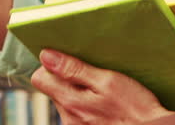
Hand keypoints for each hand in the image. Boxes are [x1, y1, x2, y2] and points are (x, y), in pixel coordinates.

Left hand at [31, 49, 170, 124]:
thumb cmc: (135, 108)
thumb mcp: (107, 81)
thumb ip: (74, 69)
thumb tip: (47, 56)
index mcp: (70, 101)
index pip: (39, 78)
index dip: (52, 65)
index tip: (69, 60)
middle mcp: (67, 117)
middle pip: (52, 88)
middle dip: (68, 78)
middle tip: (93, 75)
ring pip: (65, 99)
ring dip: (78, 91)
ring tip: (101, 90)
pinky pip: (76, 110)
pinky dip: (86, 103)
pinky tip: (104, 103)